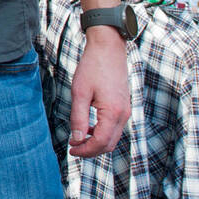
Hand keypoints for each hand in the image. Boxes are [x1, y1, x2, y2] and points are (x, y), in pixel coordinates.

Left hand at [68, 31, 130, 157]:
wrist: (108, 49)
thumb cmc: (92, 67)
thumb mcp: (80, 93)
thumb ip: (78, 118)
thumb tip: (77, 139)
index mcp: (113, 112)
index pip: (101, 142)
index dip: (85, 150)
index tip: (72, 149)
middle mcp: (124, 115)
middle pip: (109, 144)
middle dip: (91, 150)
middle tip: (73, 148)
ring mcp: (126, 110)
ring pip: (113, 137)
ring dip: (97, 142)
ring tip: (78, 139)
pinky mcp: (124, 106)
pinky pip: (114, 127)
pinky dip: (102, 133)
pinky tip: (88, 128)